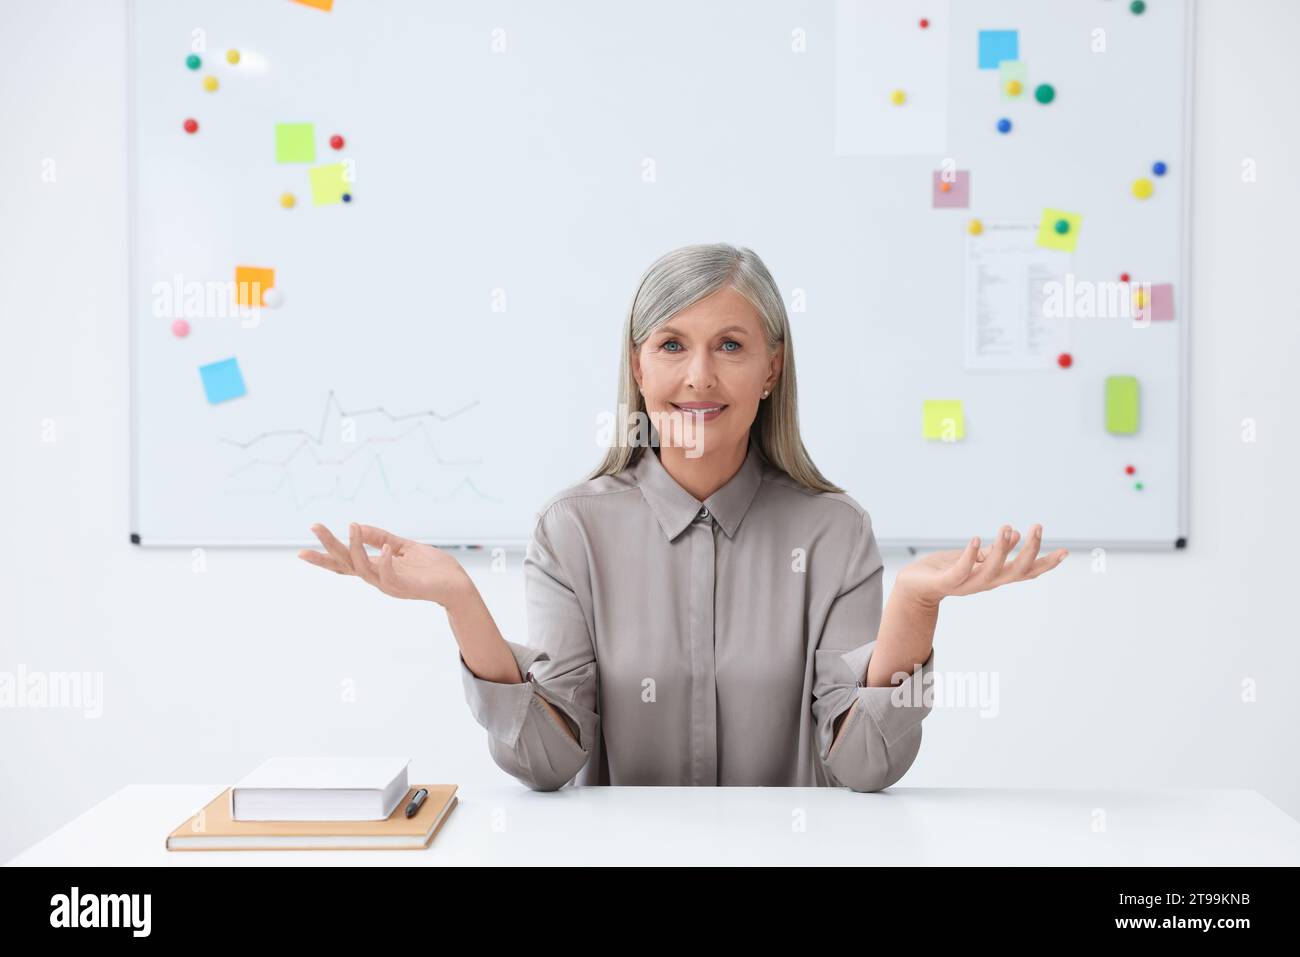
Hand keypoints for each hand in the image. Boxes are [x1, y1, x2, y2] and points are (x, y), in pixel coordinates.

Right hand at [297, 522, 471, 606]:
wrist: (457, 583)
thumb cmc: (432, 567)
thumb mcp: (404, 546)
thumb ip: (381, 537)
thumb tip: (357, 524)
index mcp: (376, 568)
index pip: (345, 563)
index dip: (324, 556)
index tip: (301, 550)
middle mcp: (378, 578)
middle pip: (345, 564)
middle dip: (328, 547)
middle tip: (315, 527)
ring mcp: (389, 584)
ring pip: (363, 568)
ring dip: (355, 547)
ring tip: (352, 527)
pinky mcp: (404, 587)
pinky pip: (389, 576)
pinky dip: (385, 560)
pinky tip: (386, 546)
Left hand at [895, 524, 1066, 606]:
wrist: (915, 585)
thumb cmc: (947, 569)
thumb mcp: (976, 558)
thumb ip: (995, 550)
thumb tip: (1015, 535)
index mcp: (995, 576)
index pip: (1026, 572)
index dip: (1045, 563)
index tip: (1065, 551)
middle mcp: (986, 582)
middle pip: (1016, 572)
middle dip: (1030, 550)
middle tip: (1037, 526)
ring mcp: (967, 584)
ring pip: (991, 571)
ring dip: (1001, 549)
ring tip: (1006, 526)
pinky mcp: (947, 582)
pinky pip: (961, 570)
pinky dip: (970, 556)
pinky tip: (976, 539)